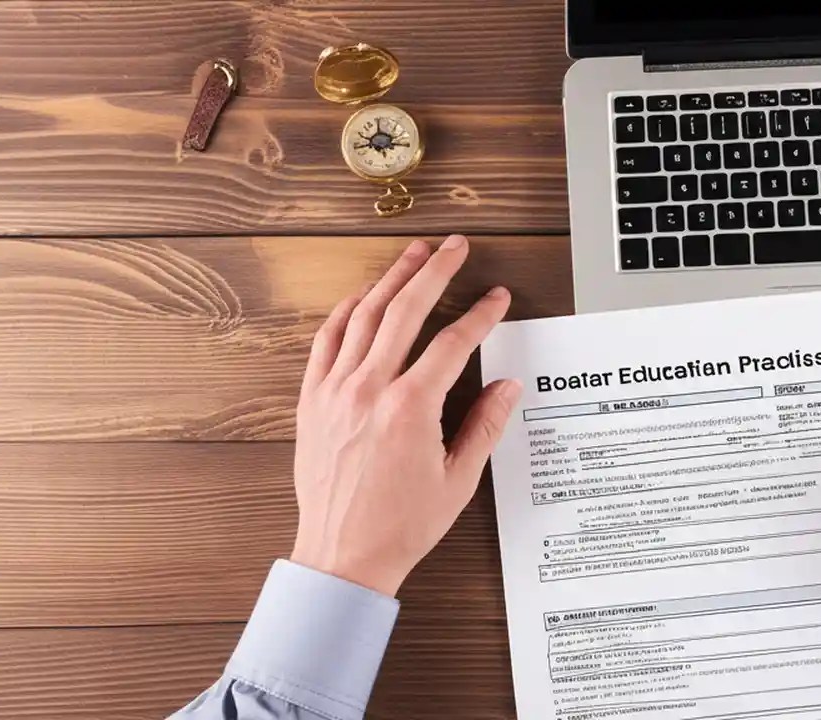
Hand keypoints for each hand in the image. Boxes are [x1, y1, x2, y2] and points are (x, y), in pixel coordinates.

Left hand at [290, 235, 520, 596]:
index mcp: (411, 408)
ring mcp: (336, 391)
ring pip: (364, 315)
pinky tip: (361, 296)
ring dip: (391, 279)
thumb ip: (485, 425)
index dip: (481, 315)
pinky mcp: (313, 400)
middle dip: (436, 271)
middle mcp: (369, 389)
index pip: (454, 342)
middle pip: (406, 310)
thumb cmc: (399, 525)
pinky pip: (326, 341)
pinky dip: (345, 312)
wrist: (343, 556)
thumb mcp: (458, 479)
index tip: (497, 299)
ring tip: (413, 254)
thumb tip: (507, 386)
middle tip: (455, 246)